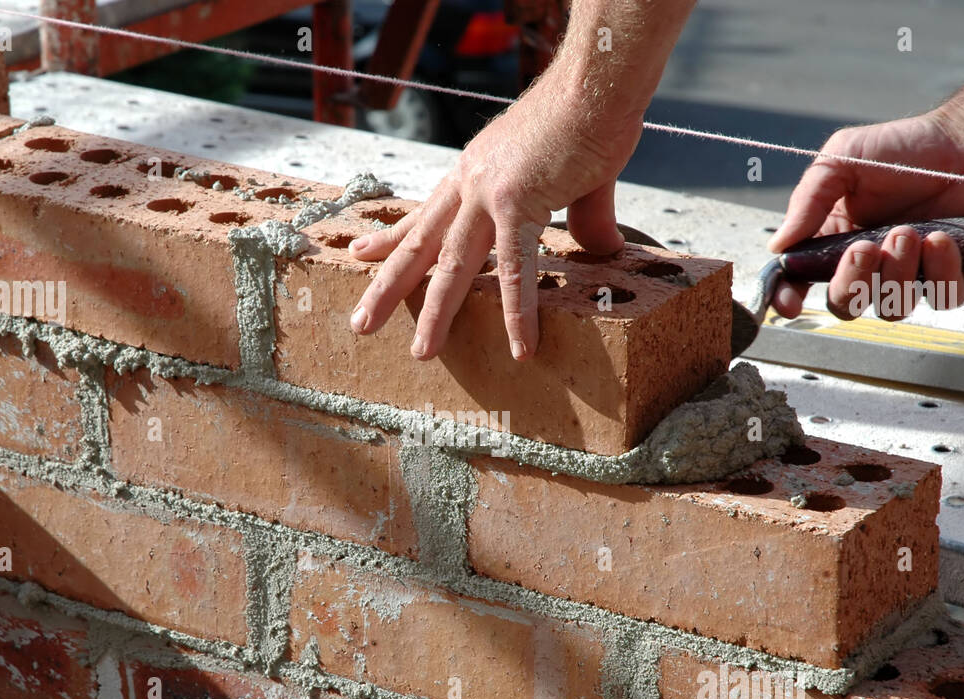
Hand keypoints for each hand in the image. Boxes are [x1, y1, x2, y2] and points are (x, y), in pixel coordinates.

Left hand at [346, 73, 643, 359]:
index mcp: (473, 172)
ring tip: (421, 352)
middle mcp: (470, 184)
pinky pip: (517, 269)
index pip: (424, 214)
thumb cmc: (588, 117)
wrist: (596, 82)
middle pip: (420, 245)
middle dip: (387, 287)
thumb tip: (604, 251)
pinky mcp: (521, 203)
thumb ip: (583, 220)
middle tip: (359, 323)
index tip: (361, 256)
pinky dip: (519, 312)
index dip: (390, 238)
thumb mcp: (575, 177)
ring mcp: (489, 194)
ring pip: (452, 265)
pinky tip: (522, 347)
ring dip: (435, 312)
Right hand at [768, 110, 963, 319]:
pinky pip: (941, 298)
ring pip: (892, 308)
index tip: (792, 302)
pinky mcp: (955, 275)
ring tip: (910, 232)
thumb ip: (808, 201)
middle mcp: (872, 264)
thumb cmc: (908, 146)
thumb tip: (778, 246)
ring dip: (896, 275)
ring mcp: (913, 274)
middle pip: (846, 305)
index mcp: (836, 240)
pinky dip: (940, 272)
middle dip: (851, 283)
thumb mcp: (843, 158)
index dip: (792, 297)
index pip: (803, 282)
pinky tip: (943, 237)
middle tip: (865, 247)